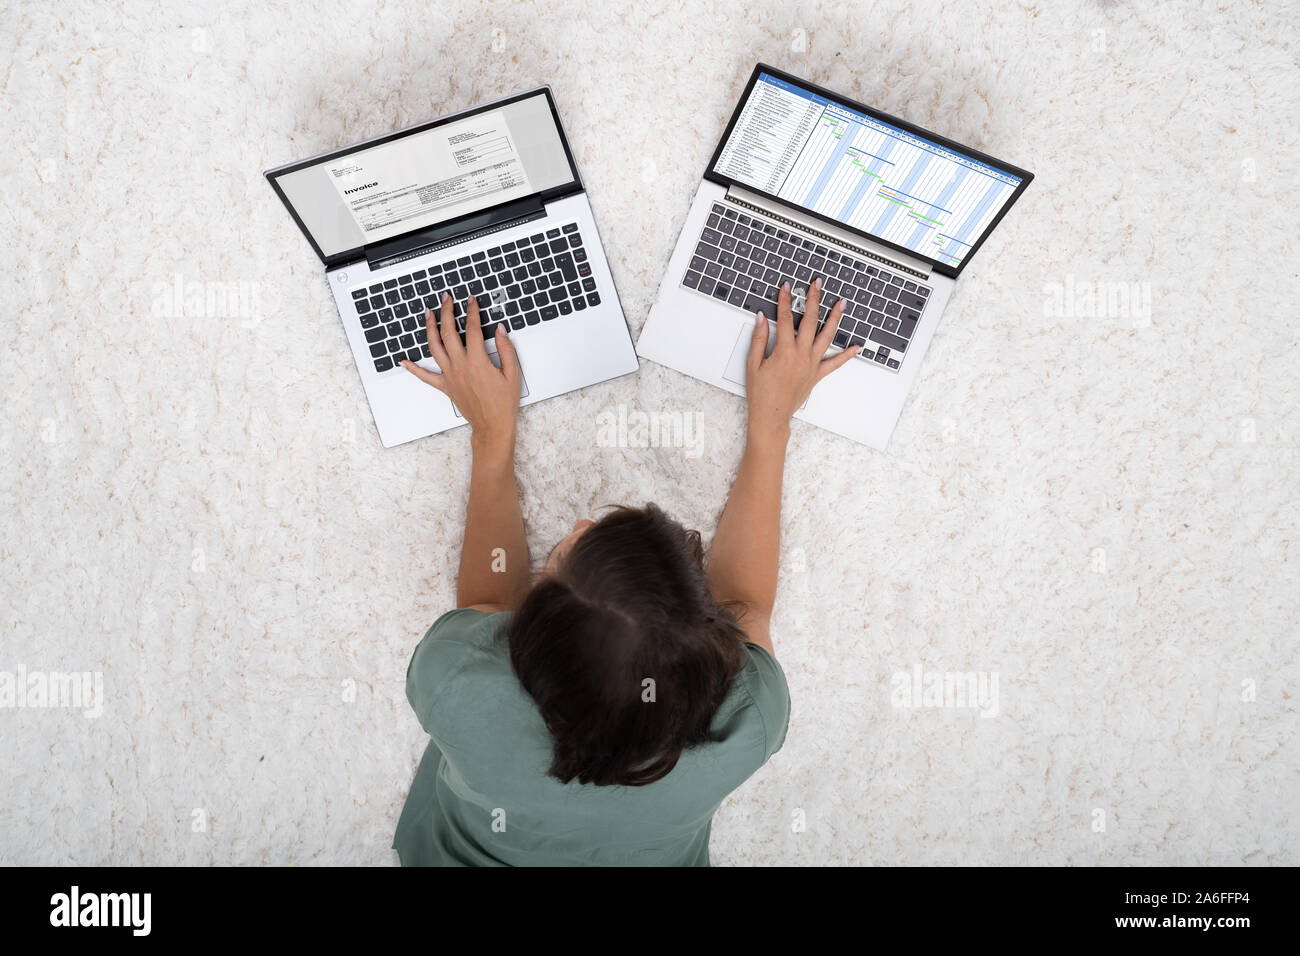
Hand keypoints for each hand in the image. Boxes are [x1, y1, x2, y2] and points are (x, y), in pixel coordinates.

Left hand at [402, 293, 521, 451]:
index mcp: (477, 361)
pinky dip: (412, 368)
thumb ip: (506, 349)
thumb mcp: (512, 374)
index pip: (472, 329)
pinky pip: (425, 376)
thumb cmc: (503, 403)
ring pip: (434, 347)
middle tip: (446, 299)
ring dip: (429, 328)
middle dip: (447, 312)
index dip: (472, 311)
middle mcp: (460, 366)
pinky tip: (403, 361)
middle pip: (448, 333)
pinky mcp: (445, 387)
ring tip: (428, 314)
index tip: (471, 301)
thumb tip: (500, 331)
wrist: (492, 425)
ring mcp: (450, 376)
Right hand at [744, 279, 857, 442]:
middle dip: (814, 300)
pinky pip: (835, 363)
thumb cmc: (761, 393)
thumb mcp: (753, 363)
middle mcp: (801, 356)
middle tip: (817, 285)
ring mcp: (812, 365)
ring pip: (827, 336)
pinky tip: (856, 346)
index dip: (786, 301)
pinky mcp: (817, 375)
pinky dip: (847, 355)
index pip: (786, 319)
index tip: (787, 288)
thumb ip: (758, 338)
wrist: (771, 415)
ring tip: (841, 304)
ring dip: (835, 318)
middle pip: (810, 321)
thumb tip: (762, 319)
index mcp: (784, 351)